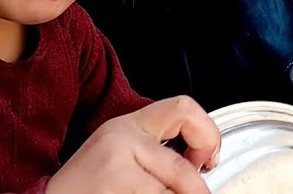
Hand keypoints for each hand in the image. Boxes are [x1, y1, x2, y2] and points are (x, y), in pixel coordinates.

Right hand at [48, 97, 219, 193]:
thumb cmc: (85, 184)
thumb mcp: (120, 152)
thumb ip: (156, 150)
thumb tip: (202, 164)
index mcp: (129, 125)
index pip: (183, 108)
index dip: (207, 133)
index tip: (207, 158)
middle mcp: (122, 140)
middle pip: (181, 168)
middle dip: (196, 190)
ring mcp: (116, 169)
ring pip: (169, 191)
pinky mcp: (112, 191)